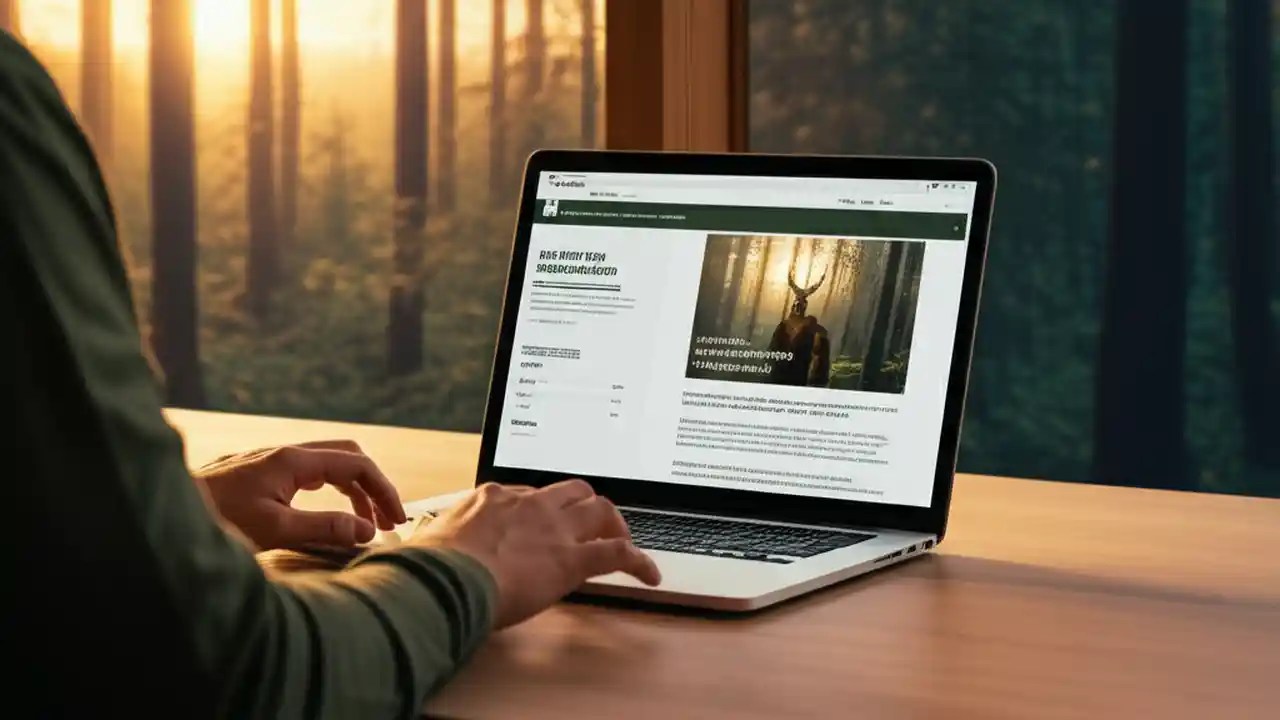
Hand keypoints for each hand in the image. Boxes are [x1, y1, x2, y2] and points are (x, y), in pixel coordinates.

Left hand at [196, 441, 407, 550]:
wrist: (166, 513)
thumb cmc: (214, 521)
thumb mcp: (274, 530)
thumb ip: (324, 528)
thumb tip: (367, 531)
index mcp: (293, 460)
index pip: (357, 464)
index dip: (384, 491)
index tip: (397, 521)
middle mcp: (285, 452)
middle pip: (348, 457)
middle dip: (373, 487)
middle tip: (387, 522)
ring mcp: (271, 460)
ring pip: (330, 464)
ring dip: (353, 491)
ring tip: (364, 525)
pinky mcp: (260, 473)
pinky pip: (310, 473)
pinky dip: (332, 491)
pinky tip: (329, 514)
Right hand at [409, 480, 660, 627]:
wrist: (444, 580)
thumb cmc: (429, 568)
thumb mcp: (427, 544)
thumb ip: (434, 542)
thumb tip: (416, 553)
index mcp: (494, 498)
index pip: (528, 495)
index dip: (540, 511)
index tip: (540, 525)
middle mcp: (530, 505)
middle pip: (572, 492)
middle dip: (586, 506)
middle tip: (591, 526)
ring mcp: (554, 529)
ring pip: (600, 511)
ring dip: (614, 524)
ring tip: (623, 541)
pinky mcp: (572, 559)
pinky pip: (618, 554)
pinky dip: (639, 562)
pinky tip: (649, 576)